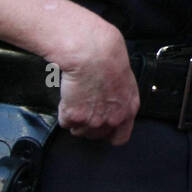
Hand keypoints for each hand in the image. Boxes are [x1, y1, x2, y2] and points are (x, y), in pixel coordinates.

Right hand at [56, 22, 140, 145]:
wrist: (92, 53)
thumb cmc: (109, 57)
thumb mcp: (125, 80)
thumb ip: (120, 98)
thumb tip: (112, 101)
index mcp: (128, 109)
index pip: (120, 138)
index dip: (109, 133)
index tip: (103, 127)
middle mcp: (112, 119)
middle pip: (96, 135)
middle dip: (89, 124)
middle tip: (85, 105)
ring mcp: (93, 120)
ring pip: (79, 130)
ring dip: (75, 119)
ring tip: (76, 98)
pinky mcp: (74, 116)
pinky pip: (65, 122)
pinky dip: (63, 111)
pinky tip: (69, 96)